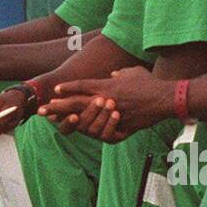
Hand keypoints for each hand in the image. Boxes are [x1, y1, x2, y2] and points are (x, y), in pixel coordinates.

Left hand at [44, 67, 171, 138]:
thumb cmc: (149, 83)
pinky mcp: (121, 127)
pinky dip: (91, 132)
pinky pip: (102, 132)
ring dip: (69, 121)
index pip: (82, 85)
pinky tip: (81, 134)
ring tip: (54, 122)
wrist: (165, 99)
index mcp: (107, 85)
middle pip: (76, 103)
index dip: (67, 88)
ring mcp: (111, 115)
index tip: (54, 90)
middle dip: (57, 107)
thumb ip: (119, 73)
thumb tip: (112, 74)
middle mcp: (106, 99)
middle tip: (41, 110)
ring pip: (85, 120)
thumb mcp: (132, 72)